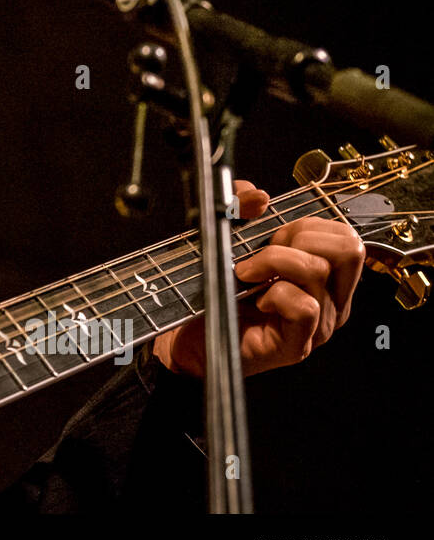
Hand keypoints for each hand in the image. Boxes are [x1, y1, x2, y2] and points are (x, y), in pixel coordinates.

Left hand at [153, 180, 365, 377]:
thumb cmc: (215, 293)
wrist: (191, 339)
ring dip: (271, 262)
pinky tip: (256, 301)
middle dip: (297, 238)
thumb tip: (258, 195)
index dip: (306, 226)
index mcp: (325, 276)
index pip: (345, 236)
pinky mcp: (297, 344)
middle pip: (348, 248)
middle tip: (263, 255)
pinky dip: (274, 295)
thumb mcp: (227, 239)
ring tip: (245, 275)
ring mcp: (319, 325)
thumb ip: (240, 208)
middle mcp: (331, 300)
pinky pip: (304, 306)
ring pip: (317, 271)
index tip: (271, 239)